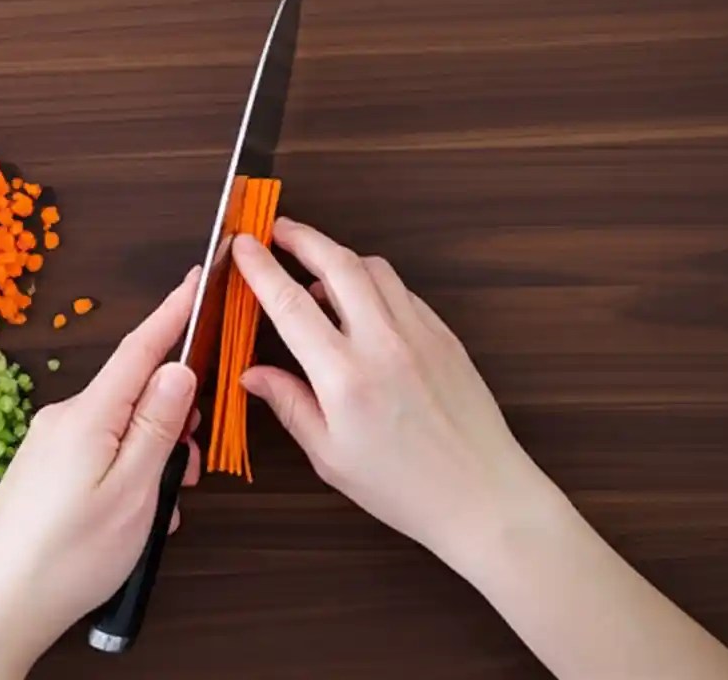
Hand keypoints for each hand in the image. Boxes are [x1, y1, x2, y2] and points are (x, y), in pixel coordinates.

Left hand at [0, 268, 202, 679]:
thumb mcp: (132, 491)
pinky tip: (132, 522)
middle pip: (136, 395)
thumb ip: (158, 427)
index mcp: (88, 415)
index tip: (197, 279)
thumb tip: (178, 371)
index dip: (173, 313)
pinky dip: (127, 479)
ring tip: (155, 514)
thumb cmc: (67, 557)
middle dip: (173, 425)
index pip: (140, 348)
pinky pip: (99, 456)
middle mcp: (64, 420)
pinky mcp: (43, 472)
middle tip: (187, 474)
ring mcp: (50, 446)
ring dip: (151, 463)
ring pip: (121, 432)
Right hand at [233, 217, 562, 561]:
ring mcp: (420, 334)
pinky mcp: (445, 336)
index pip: (291, 304)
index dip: (261, 268)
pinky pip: (403, 292)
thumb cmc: (405, 488)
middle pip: (338, 263)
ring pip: (375, 269)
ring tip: (316, 273)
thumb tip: (252, 374)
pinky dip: (375, 284)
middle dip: (302, 237)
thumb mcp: (329, 456)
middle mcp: (384, 345)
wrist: (484, 497)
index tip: (243, 245)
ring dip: (340, 258)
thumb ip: (289, 404)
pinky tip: (361, 306)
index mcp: (345, 378)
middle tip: (277, 231)